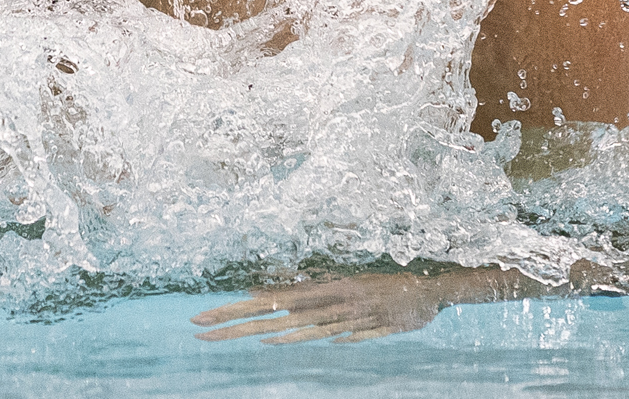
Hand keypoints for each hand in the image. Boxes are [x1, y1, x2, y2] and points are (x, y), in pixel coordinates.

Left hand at [191, 272, 455, 343]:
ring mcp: (344, 312)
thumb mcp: (346, 288)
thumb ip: (315, 297)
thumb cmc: (386, 289)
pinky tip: (277, 340)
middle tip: (197, 325)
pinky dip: (301, 334)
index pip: (267, 299)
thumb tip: (281, 306)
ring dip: (257, 328)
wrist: (431, 288)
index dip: (234, 308)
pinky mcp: (364, 324)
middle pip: (271, 311)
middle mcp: (326, 298)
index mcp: (320, 288)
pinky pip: (327, 331)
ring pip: (294, 322)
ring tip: (226, 333)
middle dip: (233, 319)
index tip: (202, 317)